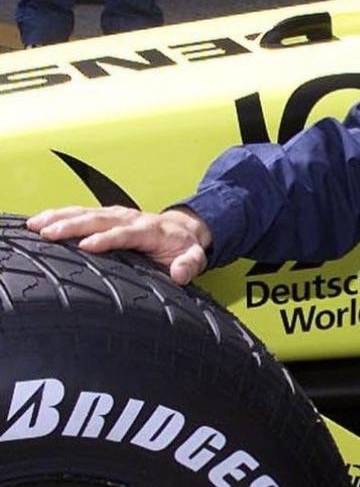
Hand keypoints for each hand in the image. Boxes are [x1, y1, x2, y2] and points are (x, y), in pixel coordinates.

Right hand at [27, 204, 211, 285]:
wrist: (183, 229)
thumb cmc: (184, 247)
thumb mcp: (194, 257)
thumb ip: (189, 265)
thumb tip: (179, 273)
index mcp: (149, 230)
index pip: (124, 234)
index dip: (106, 240)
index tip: (86, 246)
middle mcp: (130, 218)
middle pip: (98, 220)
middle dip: (73, 226)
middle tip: (50, 234)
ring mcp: (117, 215)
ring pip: (85, 213)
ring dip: (60, 218)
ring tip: (37, 226)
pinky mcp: (107, 215)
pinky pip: (80, 212)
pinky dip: (59, 215)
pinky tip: (41, 221)